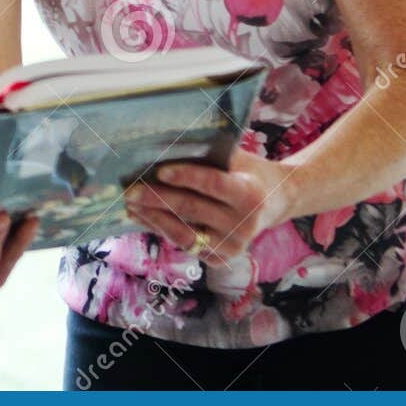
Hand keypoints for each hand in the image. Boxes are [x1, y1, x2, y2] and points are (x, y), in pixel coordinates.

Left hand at [125, 152, 290, 264]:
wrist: (276, 202)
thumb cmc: (247, 172)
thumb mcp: (236, 159)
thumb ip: (208, 155)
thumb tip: (163, 145)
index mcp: (250, 195)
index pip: (213, 184)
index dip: (186, 177)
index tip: (160, 171)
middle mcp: (244, 225)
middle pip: (192, 209)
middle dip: (157, 198)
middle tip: (130, 189)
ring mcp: (233, 246)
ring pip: (183, 232)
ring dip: (152, 217)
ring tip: (129, 204)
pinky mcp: (220, 259)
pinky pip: (184, 244)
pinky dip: (160, 229)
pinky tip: (141, 217)